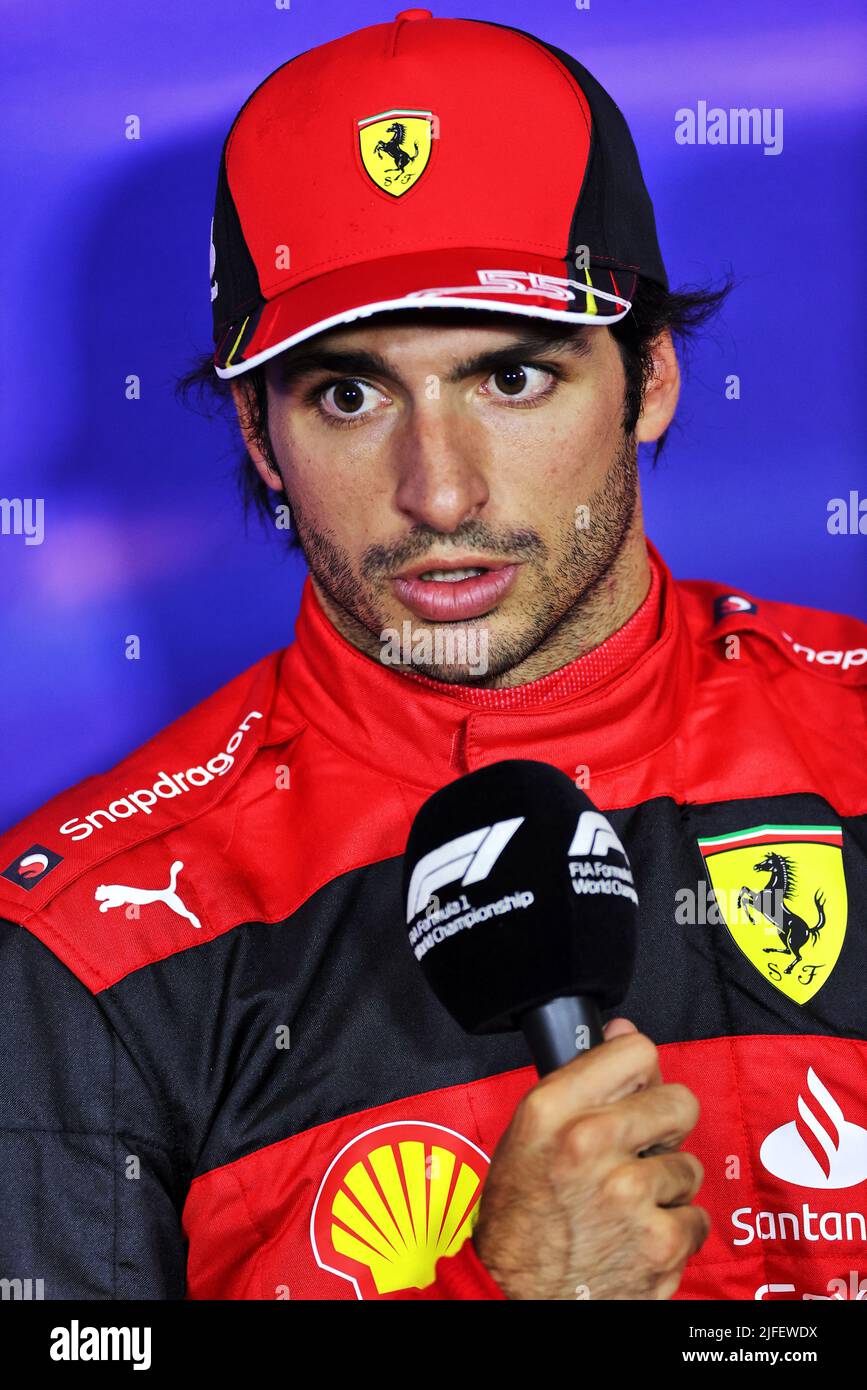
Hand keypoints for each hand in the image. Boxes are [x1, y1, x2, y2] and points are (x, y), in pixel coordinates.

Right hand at [472, 1018, 708, 1298]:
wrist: (514, 1297)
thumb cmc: (521, 1215)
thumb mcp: (530, 1132)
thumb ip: (581, 1081)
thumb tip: (623, 1032)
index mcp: (554, 1109)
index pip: (637, 1052)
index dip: (640, 1072)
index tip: (635, 1089)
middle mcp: (591, 1143)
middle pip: (679, 1102)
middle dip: (664, 1125)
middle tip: (639, 1149)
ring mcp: (630, 1194)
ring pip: (689, 1166)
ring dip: (666, 1185)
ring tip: (626, 1203)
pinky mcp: (661, 1243)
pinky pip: (696, 1217)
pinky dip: (673, 1229)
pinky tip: (637, 1234)